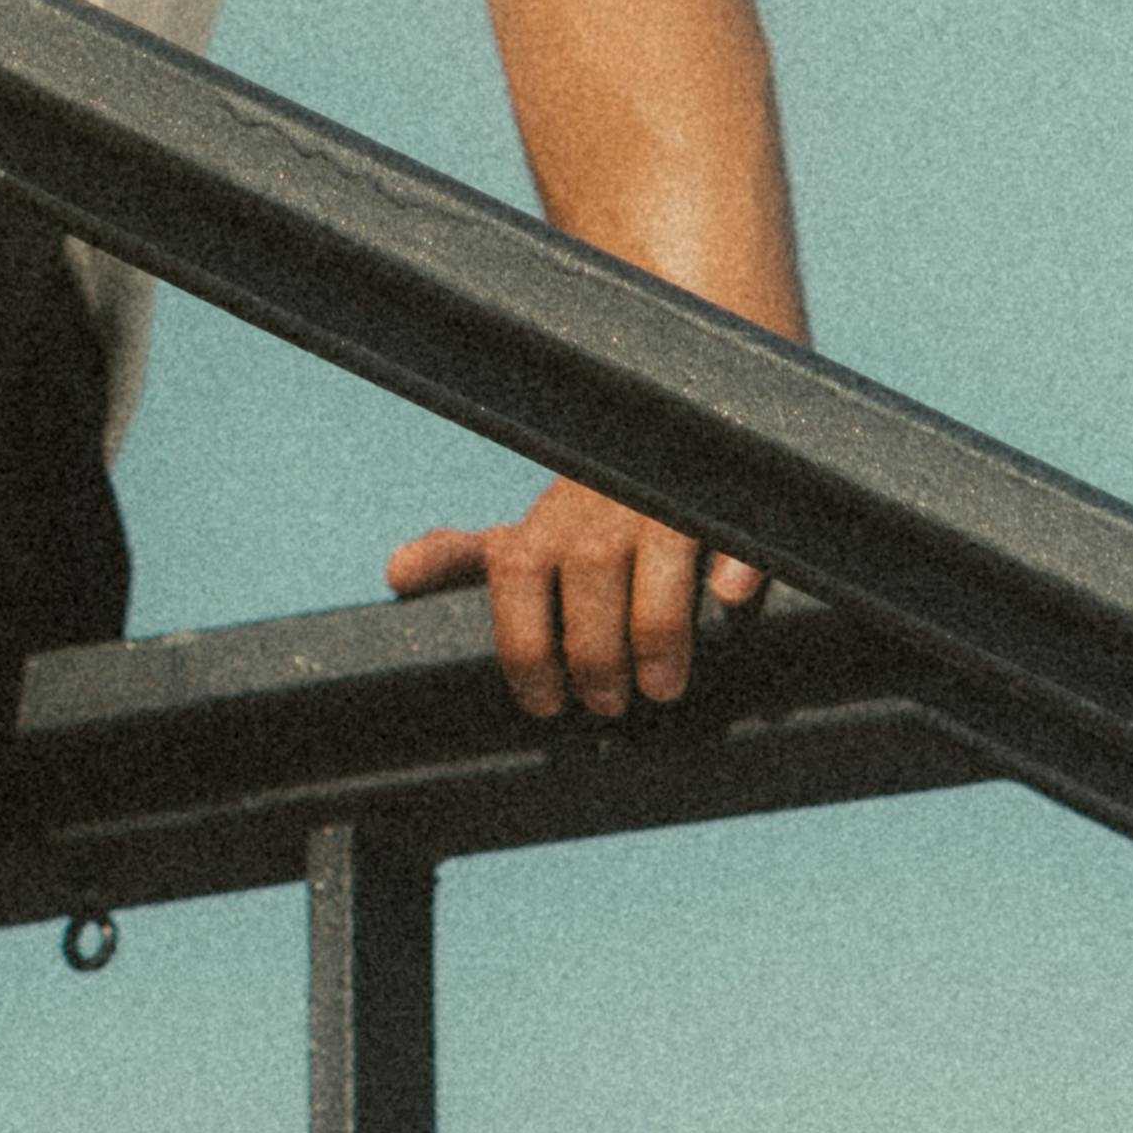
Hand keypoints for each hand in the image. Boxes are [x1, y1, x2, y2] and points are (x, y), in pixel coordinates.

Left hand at [385, 474, 761, 719]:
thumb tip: (396, 574)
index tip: (544, 705)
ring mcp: (667, 498)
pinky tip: (729, 599)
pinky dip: (736, 561)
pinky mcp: (728, 498)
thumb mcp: (531, 532)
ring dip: (659, 630)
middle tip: (609, 706)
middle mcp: (602, 506)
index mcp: (548, 524)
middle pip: (588, 574)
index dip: (525, 646)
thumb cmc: (592, 509)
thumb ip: (469, 558)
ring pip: (656, 555)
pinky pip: (736, 526)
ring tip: (662, 689)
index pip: (516, 574)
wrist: (668, 426)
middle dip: (595, 652)